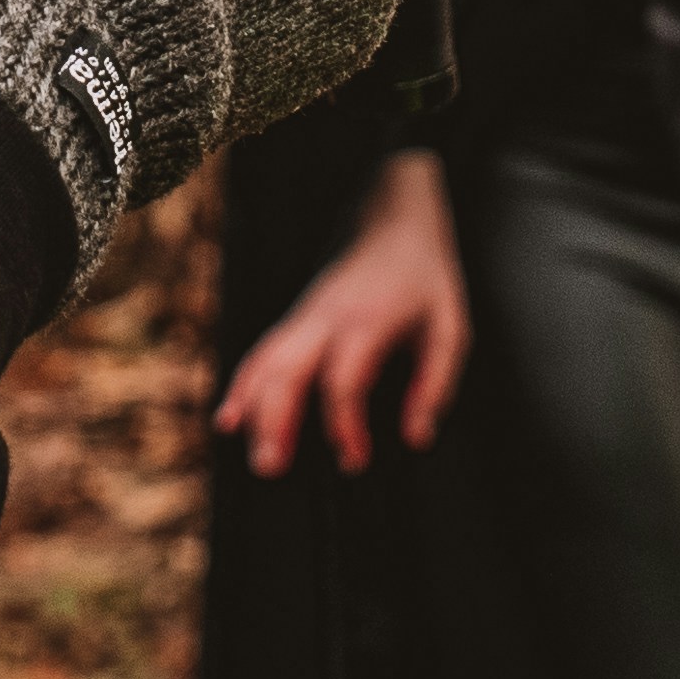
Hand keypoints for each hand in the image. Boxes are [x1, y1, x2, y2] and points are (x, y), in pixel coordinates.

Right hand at [216, 149, 466, 475]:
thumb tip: (417, 436)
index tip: (354, 461)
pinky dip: (242, 384)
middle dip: (275, 419)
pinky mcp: (296, 316)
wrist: (393, 212)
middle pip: (287, 370)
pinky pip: (261, 351)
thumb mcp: (449, 325)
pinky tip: (230, 417)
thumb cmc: (423, 271)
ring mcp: (304, 314)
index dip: (345, 426)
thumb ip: (435, 383)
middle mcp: (325, 318)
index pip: (343, 381)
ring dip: (252, 406)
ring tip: (250, 453)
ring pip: (265, 360)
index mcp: (366, 321)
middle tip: (272, 467)